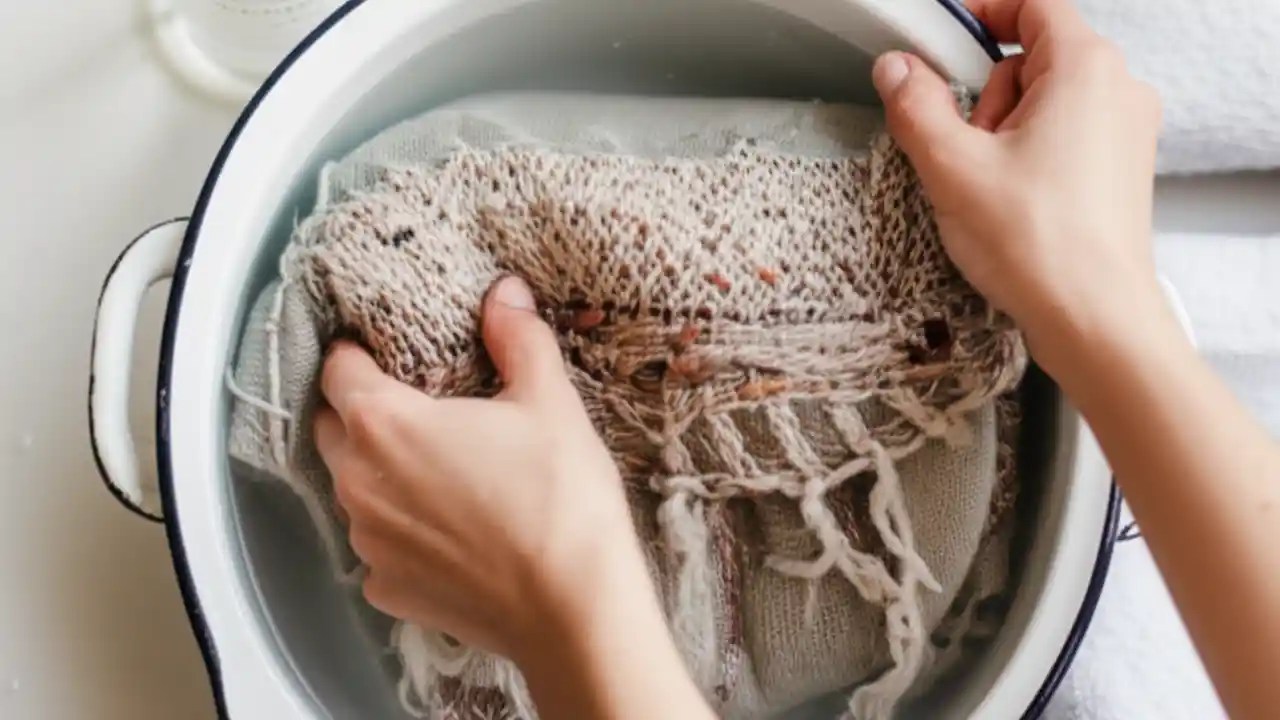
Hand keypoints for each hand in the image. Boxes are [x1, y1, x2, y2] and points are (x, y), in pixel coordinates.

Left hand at [314, 276, 647, 661]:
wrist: (574, 607)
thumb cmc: (560, 497)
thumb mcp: (549, 401)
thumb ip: (518, 338)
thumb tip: (505, 293)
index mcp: (386, 423)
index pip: (337, 369)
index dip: (357, 353)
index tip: (382, 349)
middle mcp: (359, 482)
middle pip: (332, 429)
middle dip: (360, 411)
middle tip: (416, 406)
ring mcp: (368, 542)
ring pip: (353, 489)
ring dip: (379, 473)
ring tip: (439, 470)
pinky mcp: (386, 589)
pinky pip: (378, 545)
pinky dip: (401, 531)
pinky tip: (450, 530)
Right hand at [871, 0, 1168, 379]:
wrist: (1094, 319)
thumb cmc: (1037, 243)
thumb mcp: (952, 166)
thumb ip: (916, 105)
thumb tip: (895, 68)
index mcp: (1084, 69)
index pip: (1033, 6)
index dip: (983, 12)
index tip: (944, 33)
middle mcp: (1117, 91)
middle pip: (1031, 60)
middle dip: (985, 97)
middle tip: (964, 148)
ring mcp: (1125, 133)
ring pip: (1044, 103)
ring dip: (1004, 133)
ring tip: (989, 187)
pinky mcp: (1120, 171)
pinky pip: (1063, 138)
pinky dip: (1028, 157)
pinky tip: (1011, 202)